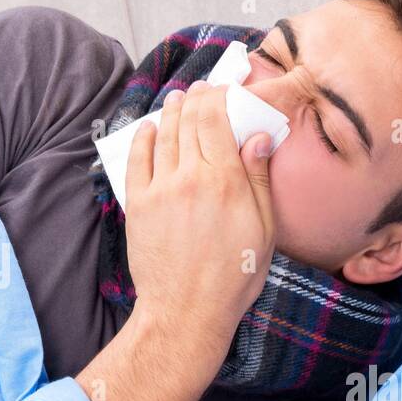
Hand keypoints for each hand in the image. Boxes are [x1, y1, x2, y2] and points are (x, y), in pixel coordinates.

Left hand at [124, 80, 275, 362]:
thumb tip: (259, 138)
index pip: (216, 119)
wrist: (187, 312)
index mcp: (226, 181)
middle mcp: (190, 177)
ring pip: (163, 135)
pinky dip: (143, 138)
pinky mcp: (138, 204)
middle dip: (196, 98)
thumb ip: (259, 180)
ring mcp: (160, 189)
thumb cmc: (233, 278)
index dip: (218, 97)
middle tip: (201, 89)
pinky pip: (137, 159)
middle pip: (189, 120)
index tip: (223, 89)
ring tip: (177, 99)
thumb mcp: (264, 231)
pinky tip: (148, 128)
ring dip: (171, 112)